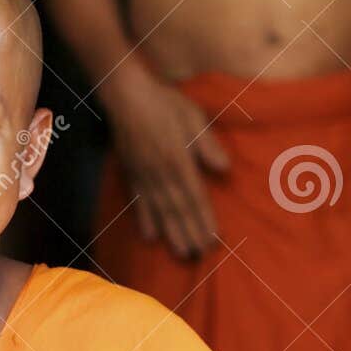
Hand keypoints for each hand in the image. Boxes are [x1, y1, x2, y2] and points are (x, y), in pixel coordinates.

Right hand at [103, 60, 228, 259]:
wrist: (125, 94)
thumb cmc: (164, 102)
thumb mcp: (192, 117)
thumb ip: (207, 145)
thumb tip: (225, 169)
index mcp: (178, 160)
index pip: (195, 197)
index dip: (205, 220)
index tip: (214, 240)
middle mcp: (160, 174)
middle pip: (178, 210)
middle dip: (190, 234)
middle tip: (201, 256)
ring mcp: (144, 176)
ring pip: (160, 211)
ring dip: (172, 234)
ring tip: (182, 253)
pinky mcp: (132, 174)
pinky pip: (139, 202)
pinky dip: (145, 221)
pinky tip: (151, 237)